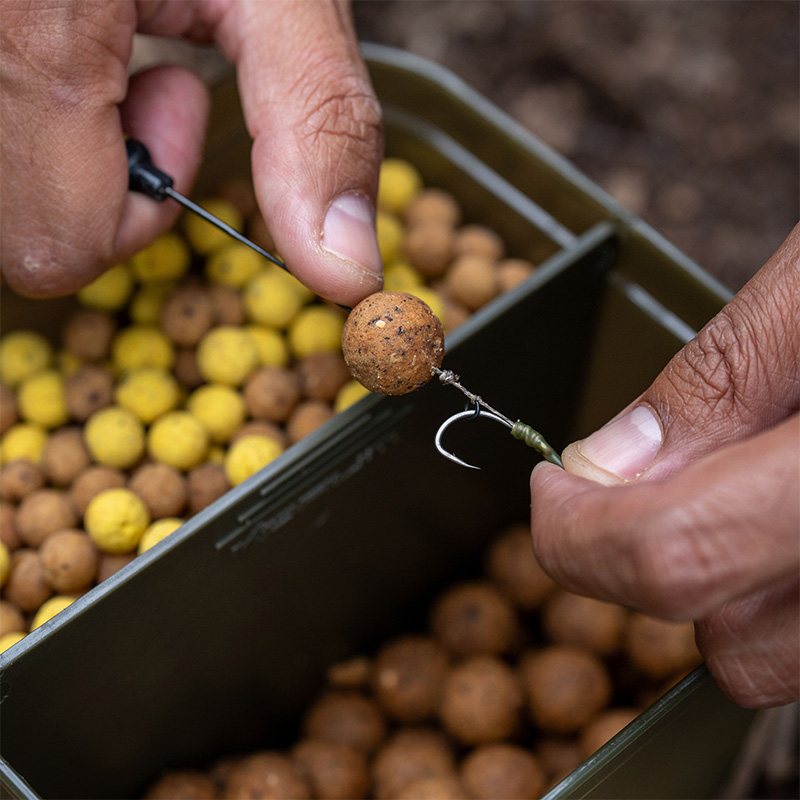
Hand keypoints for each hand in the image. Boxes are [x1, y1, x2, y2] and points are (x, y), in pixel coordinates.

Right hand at [0, 0, 382, 306]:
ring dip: (62, 147)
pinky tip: (65, 27)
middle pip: (18, 234)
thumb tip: (348, 274)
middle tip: (146, 71)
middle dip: (99, 184)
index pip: (52, 249)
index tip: (179, 104)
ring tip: (106, 40)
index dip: (136, 216)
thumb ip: (317, 126)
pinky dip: (33, 113)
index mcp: (26, 32)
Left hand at [530, 224, 799, 707]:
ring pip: (782, 658)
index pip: (674, 557)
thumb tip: (605, 463)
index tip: (552, 491)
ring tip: (751, 471)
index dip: (579, 533)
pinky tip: (793, 498)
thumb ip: (720, 379)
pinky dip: (788, 577)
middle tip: (645, 476)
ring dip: (731, 579)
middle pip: (730, 643)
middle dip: (656, 562)